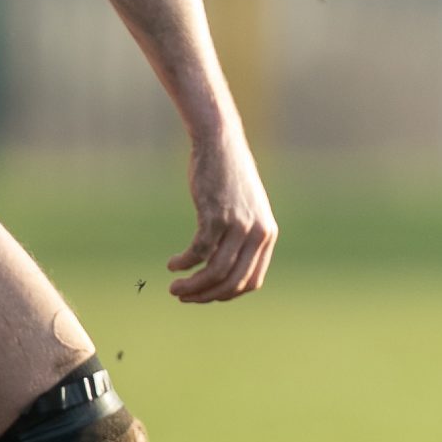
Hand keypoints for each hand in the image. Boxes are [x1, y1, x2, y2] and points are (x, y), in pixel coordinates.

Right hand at [168, 135, 277, 302]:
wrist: (220, 144)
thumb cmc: (229, 179)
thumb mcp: (246, 209)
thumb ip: (242, 237)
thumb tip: (224, 272)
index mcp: (267, 235)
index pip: (252, 281)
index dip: (227, 294)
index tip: (207, 295)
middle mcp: (257, 233)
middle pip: (232, 281)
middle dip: (206, 296)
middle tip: (184, 297)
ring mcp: (238, 225)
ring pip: (214, 272)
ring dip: (192, 286)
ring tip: (175, 287)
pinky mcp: (216, 216)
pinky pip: (198, 252)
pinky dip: (183, 263)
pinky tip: (173, 263)